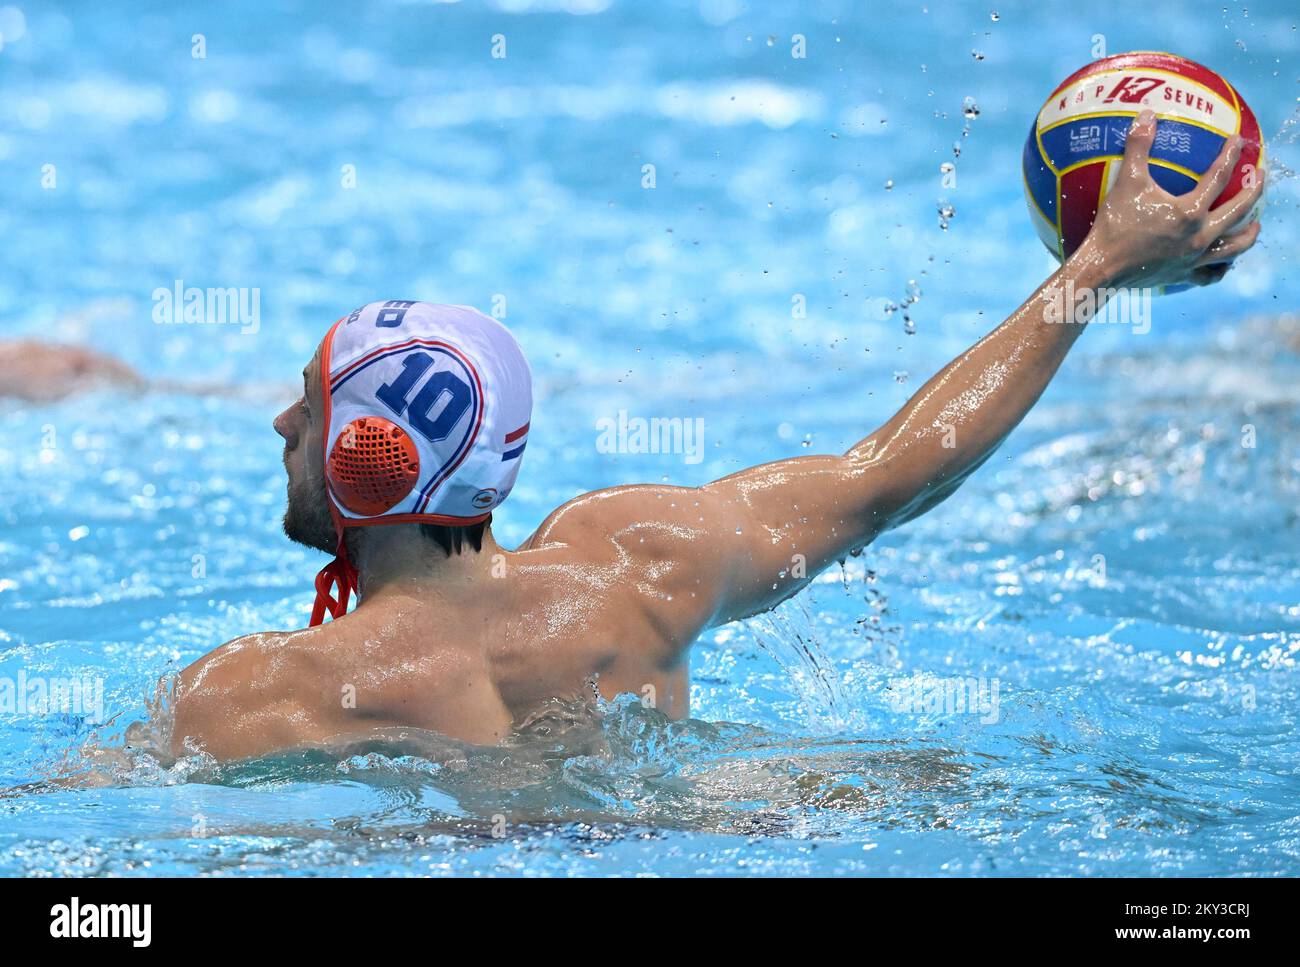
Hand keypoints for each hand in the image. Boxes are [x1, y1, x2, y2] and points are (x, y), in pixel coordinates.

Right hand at [1083, 109, 1264, 289]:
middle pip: (1238, 211)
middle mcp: (1199, 235)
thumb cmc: (1113, 226)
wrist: (1101, 269)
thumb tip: (1146, 115)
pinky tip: (1225, 264)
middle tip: (1261, 177)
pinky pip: (1210, 275)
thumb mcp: (1125, 183)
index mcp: (1190, 211)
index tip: (1238, 142)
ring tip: (1255, 224)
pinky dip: (1221, 268)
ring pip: (1233, 247)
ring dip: (1248, 233)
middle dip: (1254, 192)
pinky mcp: (1183, 275)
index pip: (1219, 176)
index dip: (1230, 155)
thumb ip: (1137, 147)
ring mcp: (1193, 258)